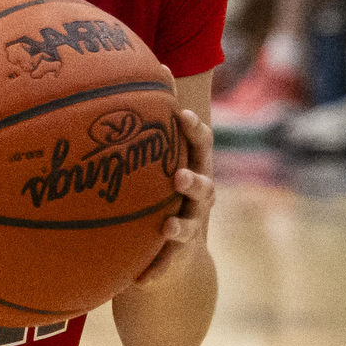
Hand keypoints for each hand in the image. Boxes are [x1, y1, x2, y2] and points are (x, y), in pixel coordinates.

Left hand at [127, 103, 215, 292]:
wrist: (175, 251)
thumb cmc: (160, 189)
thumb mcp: (159, 159)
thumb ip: (152, 121)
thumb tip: (152, 67)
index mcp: (193, 168)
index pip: (200, 145)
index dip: (194, 131)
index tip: (182, 115)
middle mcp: (198, 199)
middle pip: (205, 186)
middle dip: (194, 180)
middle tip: (178, 175)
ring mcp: (190, 228)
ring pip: (190, 226)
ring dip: (180, 225)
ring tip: (167, 225)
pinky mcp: (176, 256)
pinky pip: (167, 264)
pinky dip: (156, 270)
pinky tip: (140, 279)